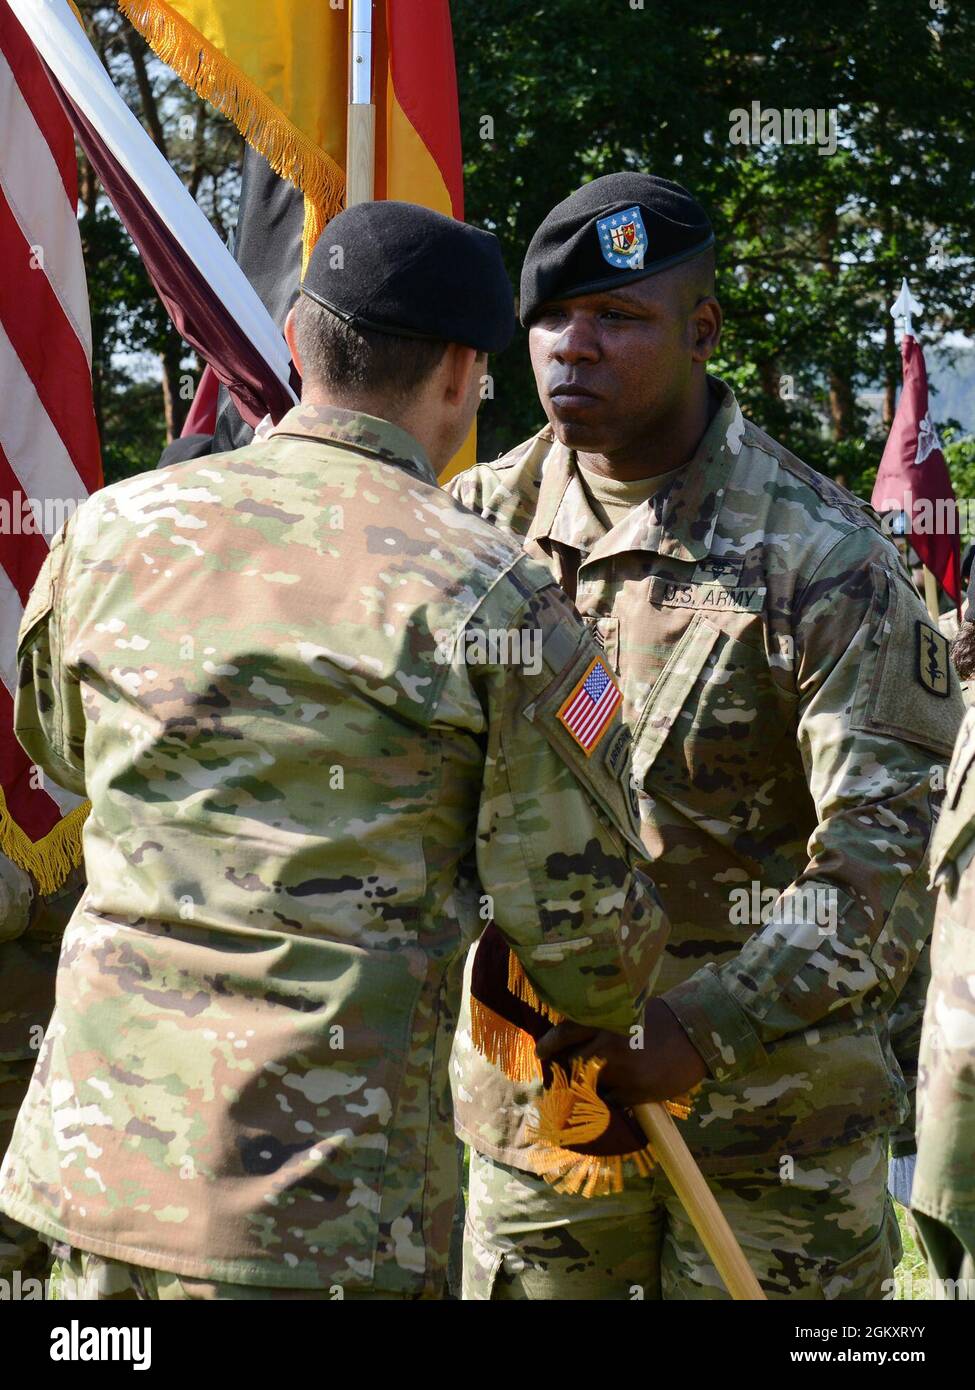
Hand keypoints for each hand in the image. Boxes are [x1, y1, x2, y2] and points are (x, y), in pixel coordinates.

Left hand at [535, 997, 708, 1106]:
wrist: (695, 1036)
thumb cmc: (661, 1020)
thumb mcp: (627, 1009)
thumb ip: (601, 1020)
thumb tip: (573, 1035)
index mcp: (603, 1019)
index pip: (563, 1034)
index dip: (549, 1045)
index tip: (542, 1053)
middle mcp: (606, 1043)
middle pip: (570, 1063)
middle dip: (565, 1070)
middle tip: (564, 1074)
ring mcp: (619, 1070)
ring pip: (585, 1086)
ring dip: (582, 1089)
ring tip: (585, 1089)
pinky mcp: (633, 1092)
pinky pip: (607, 1102)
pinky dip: (605, 1102)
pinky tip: (611, 1097)